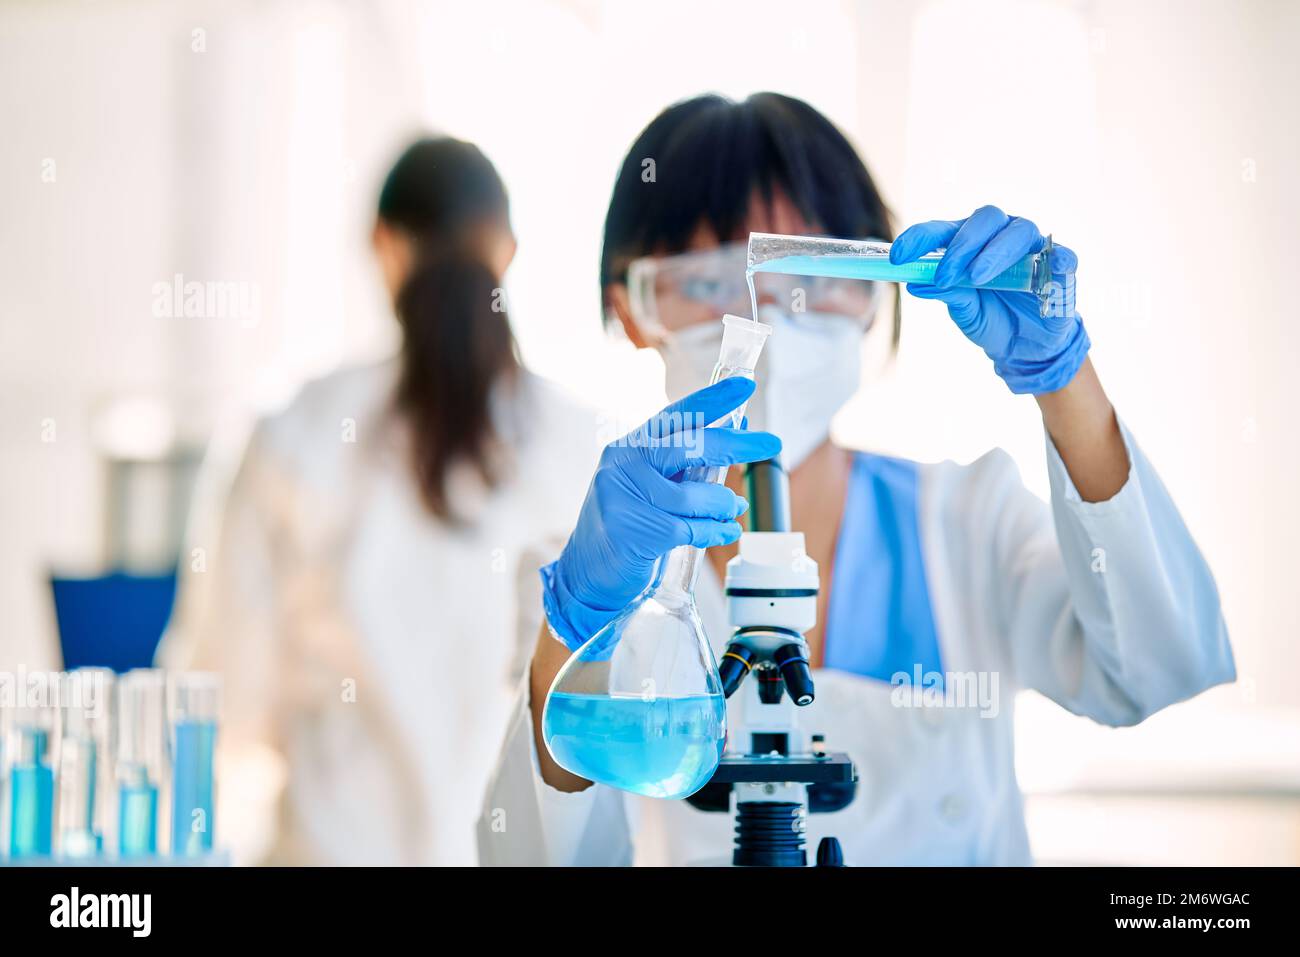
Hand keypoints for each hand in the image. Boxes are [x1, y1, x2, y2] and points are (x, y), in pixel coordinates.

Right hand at [541, 376, 780, 649]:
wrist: (588, 571)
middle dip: (736, 445)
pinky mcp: (633, 532)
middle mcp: (623, 465)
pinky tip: (725, 532)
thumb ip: (683, 463)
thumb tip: (735, 434)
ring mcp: (625, 498)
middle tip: (771, 444)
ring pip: (693, 496)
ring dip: (723, 504)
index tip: (746, 385)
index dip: (713, 399)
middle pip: (689, 446)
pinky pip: (689, 529)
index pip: (675, 415)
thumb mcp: (650, 484)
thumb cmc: (629, 523)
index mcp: (630, 446)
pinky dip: (714, 531)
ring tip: (734, 509)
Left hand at [891, 205, 1089, 394]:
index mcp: (972, 242)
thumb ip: (946, 293)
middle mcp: (1001, 236)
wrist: (1024, 346)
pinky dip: (1058, 257)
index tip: (898, 256)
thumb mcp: (964, 311)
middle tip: (945, 275)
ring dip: (994, 252)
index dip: (920, 237)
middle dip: (961, 245)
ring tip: (978, 277)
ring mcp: (1033, 248)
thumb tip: (916, 282)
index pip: (944, 229)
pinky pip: (1064, 255)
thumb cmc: (992, 318)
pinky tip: (1052, 264)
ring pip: (1018, 232)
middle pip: (984, 220)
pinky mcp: (1062, 267)